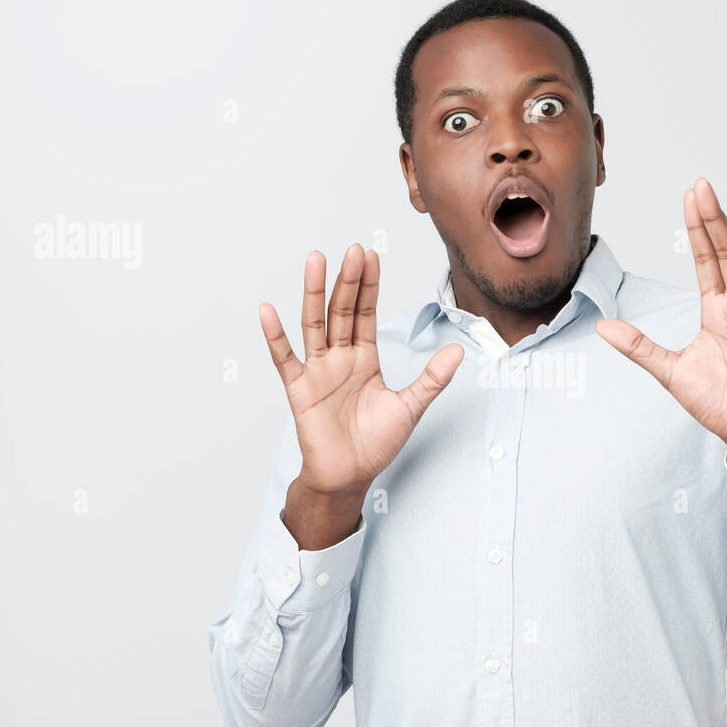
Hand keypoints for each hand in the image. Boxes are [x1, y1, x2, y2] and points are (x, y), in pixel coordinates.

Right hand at [260, 243, 464, 497]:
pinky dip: (275, 336)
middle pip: (342, 310)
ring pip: (315, 324)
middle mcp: (340, 358)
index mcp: (364, 358)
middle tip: (352, 249)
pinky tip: (268, 311)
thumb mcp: (411, 407)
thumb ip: (432, 378)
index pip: (366, 313)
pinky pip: (285, 359)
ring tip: (315, 260)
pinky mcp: (300, 389)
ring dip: (314, 293)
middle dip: (348, 280)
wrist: (350, 477)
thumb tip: (458, 350)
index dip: (369, 285)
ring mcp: (318, 371)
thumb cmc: (376, 444)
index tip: (371, 255)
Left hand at [595, 177, 726, 452]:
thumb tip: (602, 327)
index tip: (691, 196)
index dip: (698, 229)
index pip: (706, 259)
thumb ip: (638, 346)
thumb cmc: (715, 401)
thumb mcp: (668, 369)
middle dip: (714, 219)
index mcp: (715, 310)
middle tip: (704, 184)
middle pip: (726, 253)